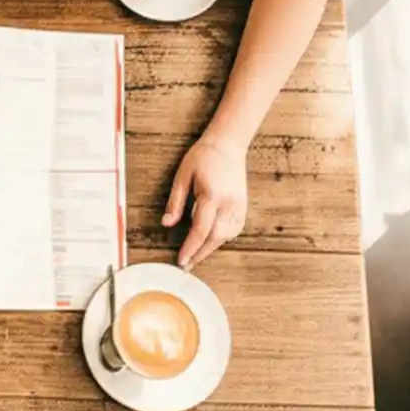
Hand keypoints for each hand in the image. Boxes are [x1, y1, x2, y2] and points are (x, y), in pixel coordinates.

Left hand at [163, 136, 248, 270]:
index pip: (200, 229)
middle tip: (186, 264)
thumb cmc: (202, 157)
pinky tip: (212, 241)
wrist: (228, 145)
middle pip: (215, 237)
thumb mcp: (182, 176)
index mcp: (212, 195)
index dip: (190, 248)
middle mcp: (229, 204)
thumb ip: (175, 201)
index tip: (181, 260)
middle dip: (200, 253)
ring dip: (211, 248)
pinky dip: (222, 238)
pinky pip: (234, 229)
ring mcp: (239, 206)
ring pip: (226, 236)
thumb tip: (166, 224)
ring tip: (196, 256)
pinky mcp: (243, 206)